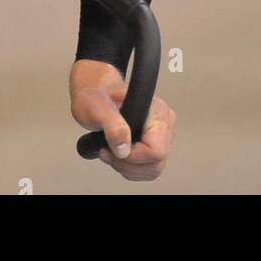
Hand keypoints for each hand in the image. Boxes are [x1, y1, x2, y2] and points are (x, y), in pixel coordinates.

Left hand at [69, 58, 174, 180]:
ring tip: (111, 153)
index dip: (134, 157)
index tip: (114, 149)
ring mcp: (161, 134)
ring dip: (129, 168)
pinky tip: (118, 154)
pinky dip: (131, 168)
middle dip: (129, 165)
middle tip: (109, 153)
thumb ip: (112, 126)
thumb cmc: (96, 95)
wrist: (96, 92)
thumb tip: (123, 148)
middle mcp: (164, 122)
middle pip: (156, 163)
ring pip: (153, 169)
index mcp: (156, 111)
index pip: (156, 150)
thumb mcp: (97, 107)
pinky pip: (148, 168)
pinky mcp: (155, 143)